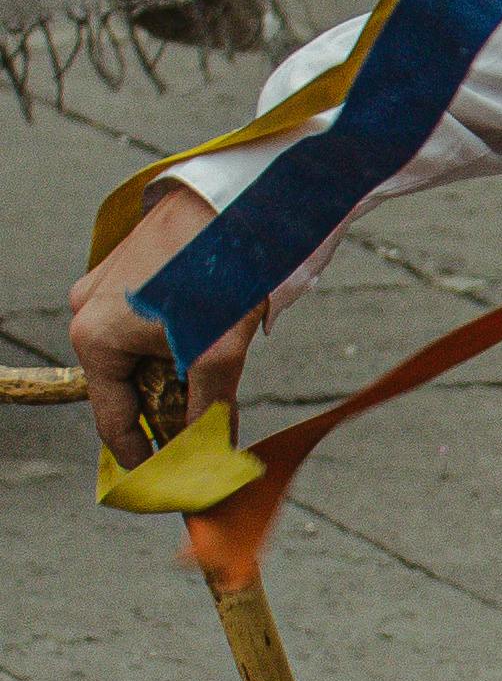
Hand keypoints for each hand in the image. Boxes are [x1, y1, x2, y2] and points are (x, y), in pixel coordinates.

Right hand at [70, 187, 259, 469]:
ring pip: (141, 354)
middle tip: (213, 428)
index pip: (115, 423)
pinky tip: (214, 331)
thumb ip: (207, 410)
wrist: (236, 195)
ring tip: (220, 366)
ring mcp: (104, 286)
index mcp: (94, 340)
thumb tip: (210, 457)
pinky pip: (147, 322)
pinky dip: (176, 339)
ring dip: (177, 371)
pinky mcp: (128, 266)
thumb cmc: (221, 271)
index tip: (172, 485)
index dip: (146, 459)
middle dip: (169, 410)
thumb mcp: (218, 353)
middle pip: (129, 387)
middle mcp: (87, 313)